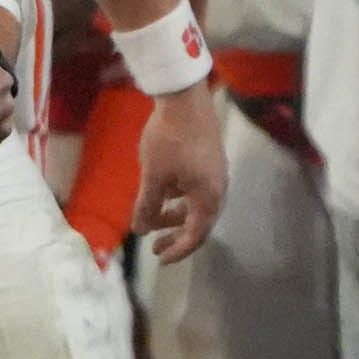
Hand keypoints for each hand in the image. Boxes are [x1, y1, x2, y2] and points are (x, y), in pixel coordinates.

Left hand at [133, 79, 227, 263]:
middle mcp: (218, 188)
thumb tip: (140, 231)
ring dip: (175, 215)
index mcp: (208, 197)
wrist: (185, 98)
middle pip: (199, 222)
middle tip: (154, 247)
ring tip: (152, 220)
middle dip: (176, 235)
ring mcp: (215, 173)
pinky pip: (196, 189)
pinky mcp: (209, 160)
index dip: (178, 250)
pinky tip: (162, 194)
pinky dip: (179, 198)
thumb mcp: (153, 177)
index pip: (196, 235)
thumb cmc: (169, 140)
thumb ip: (147, 206)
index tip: (160, 259)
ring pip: (196, 204)